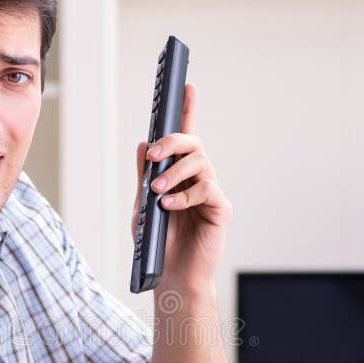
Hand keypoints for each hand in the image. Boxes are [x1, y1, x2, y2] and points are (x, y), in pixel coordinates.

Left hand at [131, 83, 231, 295]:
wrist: (171, 277)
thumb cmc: (158, 244)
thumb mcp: (142, 207)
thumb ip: (145, 176)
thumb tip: (143, 143)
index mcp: (179, 176)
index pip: (184, 139)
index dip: (187, 110)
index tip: (185, 85)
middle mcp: (198, 179)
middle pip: (194, 144)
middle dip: (173, 142)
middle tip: (153, 157)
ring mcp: (211, 193)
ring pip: (200, 163)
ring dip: (175, 173)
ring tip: (158, 192)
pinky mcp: (221, 209)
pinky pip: (207, 189)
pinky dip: (185, 195)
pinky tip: (169, 206)